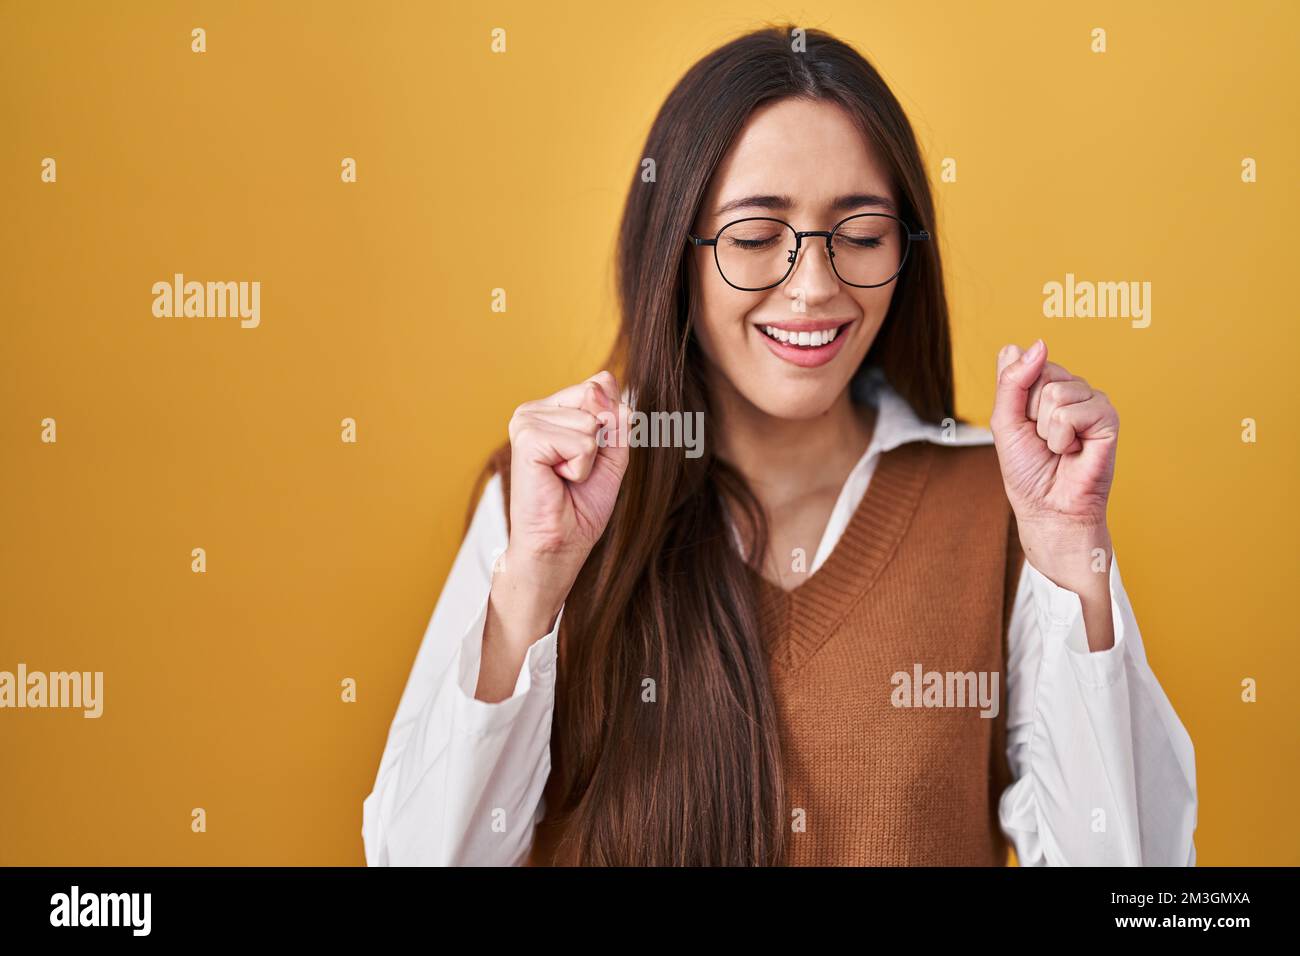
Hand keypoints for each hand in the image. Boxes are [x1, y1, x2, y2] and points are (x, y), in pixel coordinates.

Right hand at [500, 370, 630, 618]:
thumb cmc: (580, 506)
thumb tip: (606, 380)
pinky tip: (557, 480)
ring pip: (590, 421)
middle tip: (575, 471)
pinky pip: (581, 442)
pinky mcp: (526, 439)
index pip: (599, 386)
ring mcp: (525, 421)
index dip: (609, 426)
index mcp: (550, 409)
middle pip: (596, 396)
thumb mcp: (612, 455)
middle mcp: (533, 410)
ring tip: (564, 478)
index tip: (587, 459)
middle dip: (600, 441)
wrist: (559, 544)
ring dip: (589, 459)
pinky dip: (580, 467)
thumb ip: (614, 418)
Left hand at [991, 339, 1118, 598]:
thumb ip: (1012, 380)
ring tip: (1058, 447)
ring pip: (1055, 392)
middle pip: (1041, 373)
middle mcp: (1071, 388)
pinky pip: (1073, 412)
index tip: (1023, 425)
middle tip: (1041, 438)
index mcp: (1046, 385)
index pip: (1024, 361)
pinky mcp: (1109, 419)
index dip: (1015, 398)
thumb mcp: (1004, 421)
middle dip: (1029, 412)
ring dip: (1046, 428)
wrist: (1048, 508)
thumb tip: (1035, 343)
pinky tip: (1072, 451)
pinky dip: (1063, 437)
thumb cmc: (1027, 469)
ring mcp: (1092, 401)